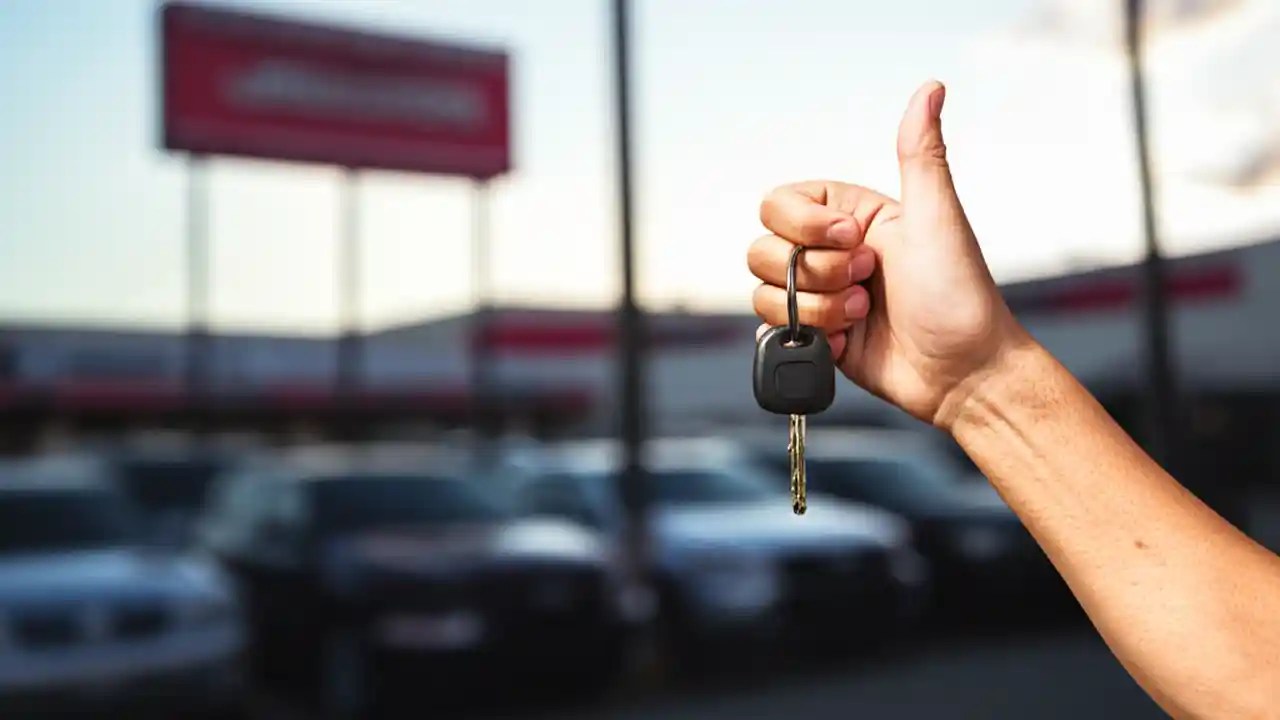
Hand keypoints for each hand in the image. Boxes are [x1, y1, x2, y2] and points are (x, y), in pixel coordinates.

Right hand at [748, 81, 1032, 427]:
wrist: (964, 372)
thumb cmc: (960, 296)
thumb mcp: (937, 217)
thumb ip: (920, 153)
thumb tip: (930, 89)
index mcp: (853, 217)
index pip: (781, 203)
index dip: (805, 225)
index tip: (854, 239)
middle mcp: (831, 254)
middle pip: (765, 250)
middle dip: (816, 273)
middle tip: (869, 283)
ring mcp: (822, 297)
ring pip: (766, 293)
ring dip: (818, 309)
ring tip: (863, 315)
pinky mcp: (817, 337)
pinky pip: (777, 332)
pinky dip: (810, 339)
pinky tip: (848, 340)